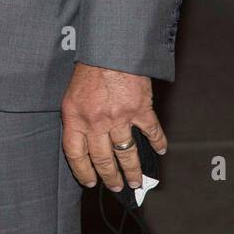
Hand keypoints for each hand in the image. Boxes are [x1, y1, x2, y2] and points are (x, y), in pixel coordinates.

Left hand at [61, 61, 165, 191]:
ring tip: (137, 181)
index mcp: (75, 117)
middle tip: (117, 187)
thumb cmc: (89, 65)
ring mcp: (119, 117)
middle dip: (110, 178)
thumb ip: (77, 116)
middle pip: (102, 159)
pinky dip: (158, 142)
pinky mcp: (140, 108)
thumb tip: (84, 138)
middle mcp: (96, 121)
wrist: (110, 46)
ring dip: (133, 170)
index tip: (89, 182)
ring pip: (127, 153)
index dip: (82, 172)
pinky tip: (161, 150)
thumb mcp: (72, 93)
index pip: (75, 155)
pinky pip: (151, 131)